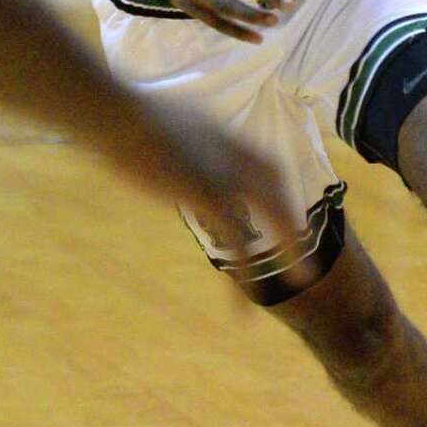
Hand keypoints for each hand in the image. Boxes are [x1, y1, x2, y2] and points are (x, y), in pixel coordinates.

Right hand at [115, 98, 317, 293]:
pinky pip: (239, 244)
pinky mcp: (212, 198)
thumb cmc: (127, 117)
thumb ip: (178, 142)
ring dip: (290, 248)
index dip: (277, 187)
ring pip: (274, 214)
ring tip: (302, 279)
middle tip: (303, 243)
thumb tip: (168, 147)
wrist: (123, 117)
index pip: (265, 162)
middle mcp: (234, 153)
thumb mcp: (164, 125)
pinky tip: (241, 309)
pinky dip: (245, 275)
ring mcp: (228, 175)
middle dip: (292, 217)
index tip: (285, 207)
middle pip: (278, 186)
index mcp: (224, 135)